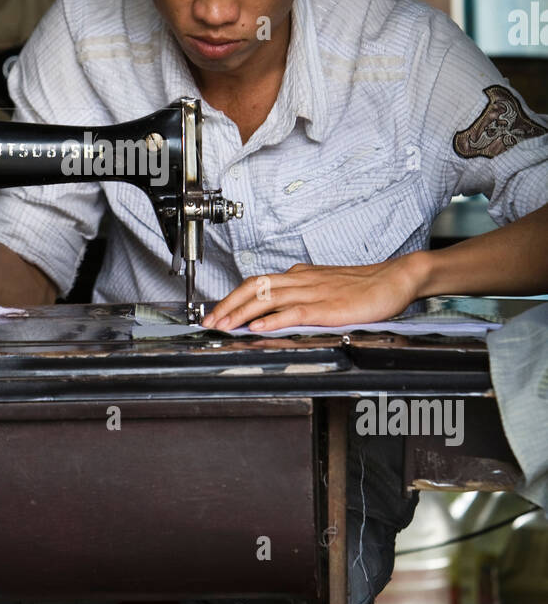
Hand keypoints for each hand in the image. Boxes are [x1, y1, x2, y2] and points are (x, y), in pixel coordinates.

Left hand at [201, 256, 422, 331]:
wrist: (396, 279)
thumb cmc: (365, 286)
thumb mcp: (326, 287)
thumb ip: (303, 295)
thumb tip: (279, 310)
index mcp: (300, 276)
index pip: (257, 283)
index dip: (233, 298)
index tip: (216, 312)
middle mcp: (301, 280)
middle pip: (253, 287)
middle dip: (227, 305)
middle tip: (208, 322)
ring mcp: (313, 292)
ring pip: (267, 298)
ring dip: (241, 313)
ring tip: (222, 326)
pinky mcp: (326, 307)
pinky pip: (293, 312)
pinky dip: (272, 320)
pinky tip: (258, 328)